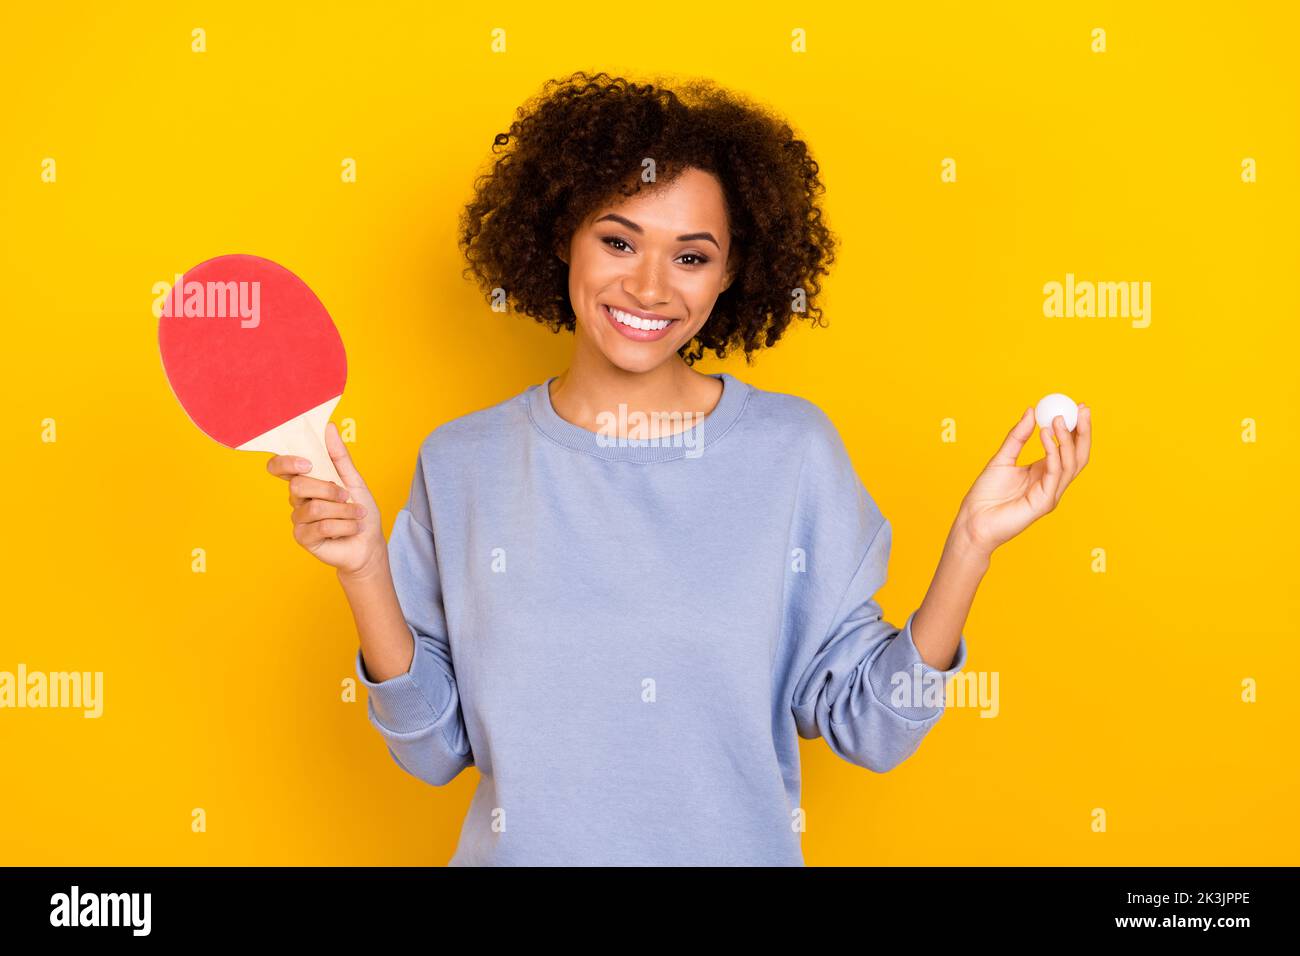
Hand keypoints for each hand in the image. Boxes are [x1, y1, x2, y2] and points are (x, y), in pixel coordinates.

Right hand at [266, 421, 386, 577]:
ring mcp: (298, 519)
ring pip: (315, 507)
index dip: (286, 462)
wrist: (369, 542)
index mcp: (305, 480)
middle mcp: (297, 499)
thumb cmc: (360, 510)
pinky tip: (353, 528)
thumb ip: (339, 455)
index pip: (278, 467)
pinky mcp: (304, 538)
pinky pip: (322, 527)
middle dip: (329, 489)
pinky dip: (345, 526)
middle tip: (347, 496)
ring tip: (357, 515)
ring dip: (344, 511)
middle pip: (298, 485)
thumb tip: (329, 427)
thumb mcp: (354, 479)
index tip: (309, 463)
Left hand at [954, 404, 1091, 555]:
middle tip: (1082, 409)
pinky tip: (1045, 435)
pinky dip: (1052, 452)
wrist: (972, 520)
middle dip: (1083, 432)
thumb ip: (1018, 436)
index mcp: (1043, 472)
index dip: (1075, 428)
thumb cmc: (985, 494)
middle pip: (1077, 455)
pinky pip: (1054, 473)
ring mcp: (1050, 493)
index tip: (1077, 406)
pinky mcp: (1044, 502)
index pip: (1068, 448)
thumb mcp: (1002, 457)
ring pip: (1070, 463)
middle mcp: (1051, 482)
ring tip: (1057, 419)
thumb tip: (1031, 411)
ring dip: (1066, 439)